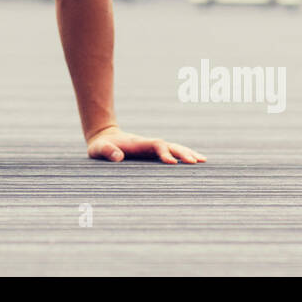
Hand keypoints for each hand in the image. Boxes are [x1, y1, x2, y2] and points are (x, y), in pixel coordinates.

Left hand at [86, 125, 205, 164]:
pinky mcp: (153, 153)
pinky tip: (195, 161)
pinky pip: (171, 153)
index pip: (156, 145)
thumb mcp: (99, 149)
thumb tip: (118, 157)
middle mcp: (148, 144)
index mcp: (138, 143)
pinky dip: (183, 155)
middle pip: (170, 145)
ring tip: (203, 161)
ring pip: (174, 148)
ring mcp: (152, 148)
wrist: (104, 138)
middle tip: (195, 162)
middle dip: (182, 152)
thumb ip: (107, 152)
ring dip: (187, 153)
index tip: (172, 163)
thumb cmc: (101, 146)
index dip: (164, 152)